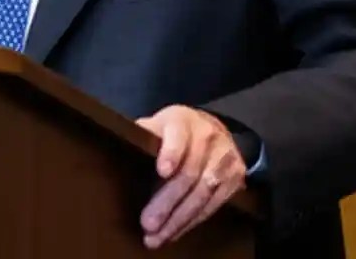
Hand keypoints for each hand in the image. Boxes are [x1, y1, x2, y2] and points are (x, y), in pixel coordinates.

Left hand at [136, 105, 246, 248]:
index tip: (162, 171)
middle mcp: (207, 136)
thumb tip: (119, 153)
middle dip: (168, 201)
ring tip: (159, 234)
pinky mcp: (236, 176)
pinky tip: (176, 231)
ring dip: (180, 218)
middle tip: (148, 222)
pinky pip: (214, 203)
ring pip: (203, 192)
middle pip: (189, 172)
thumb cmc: (173, 132)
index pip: (178, 136)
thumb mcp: (156, 126)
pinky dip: (193, 220)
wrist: (212, 128)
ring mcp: (225, 156)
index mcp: (182, 121)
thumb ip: (142, 136)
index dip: (171, 153)